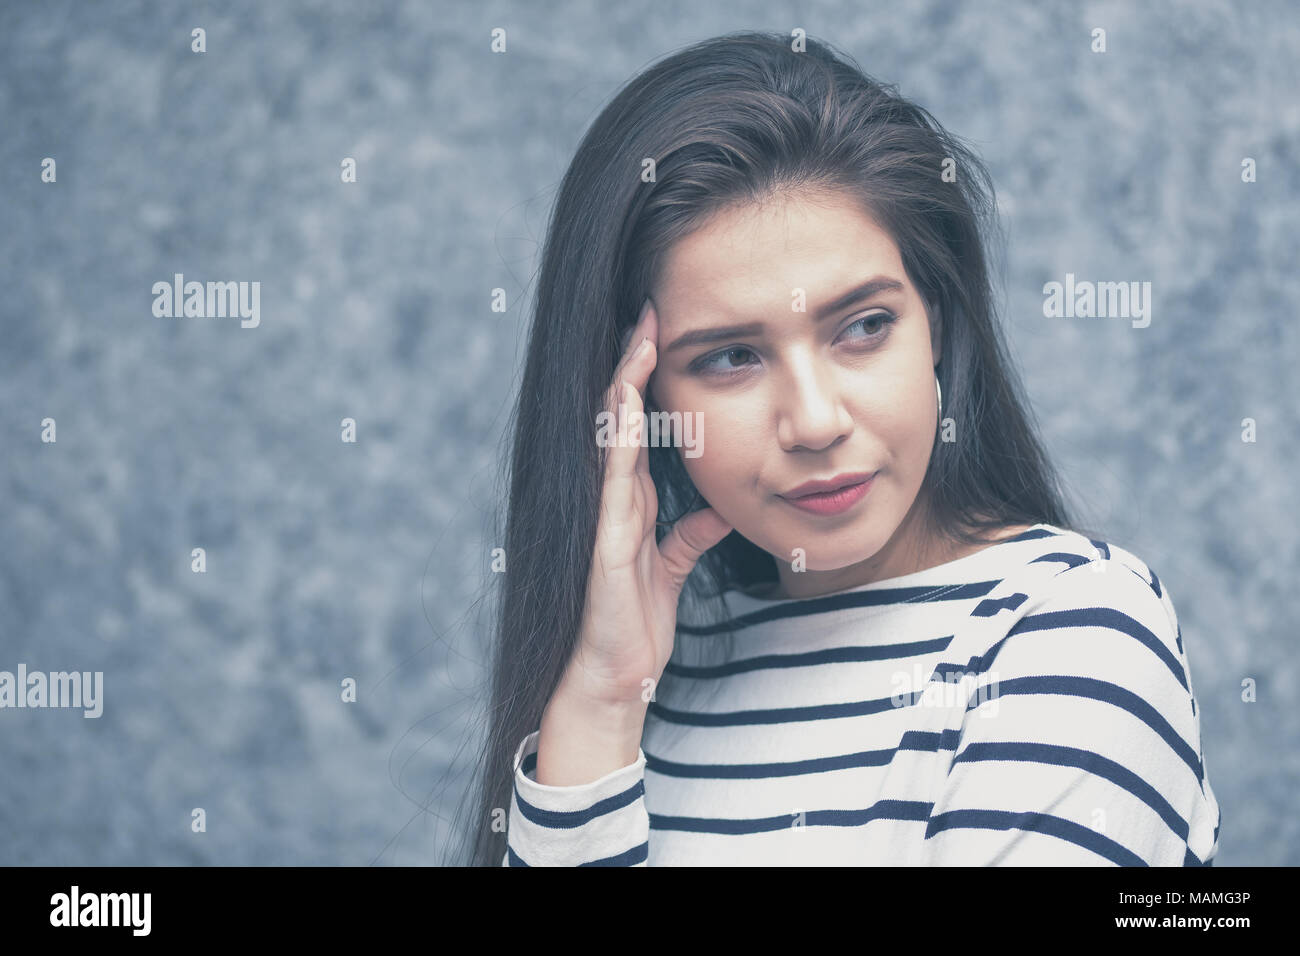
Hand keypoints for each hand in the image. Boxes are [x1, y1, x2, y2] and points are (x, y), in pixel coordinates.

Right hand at [560, 297, 732, 707]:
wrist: (612, 680)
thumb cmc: (635, 625)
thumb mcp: (673, 570)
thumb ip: (690, 535)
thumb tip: (718, 509)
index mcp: (632, 503)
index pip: (641, 426)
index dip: (650, 380)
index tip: (667, 333)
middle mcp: (614, 500)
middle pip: (622, 416)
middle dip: (634, 363)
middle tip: (649, 309)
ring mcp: (606, 516)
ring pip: (613, 437)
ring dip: (626, 385)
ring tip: (639, 335)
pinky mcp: (605, 542)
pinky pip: (615, 481)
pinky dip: (621, 441)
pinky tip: (628, 404)